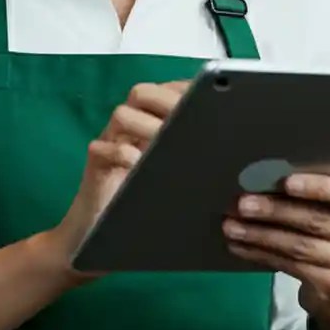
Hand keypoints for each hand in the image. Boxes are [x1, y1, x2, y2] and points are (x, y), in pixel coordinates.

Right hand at [45, 81, 189, 277]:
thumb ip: (193, 160)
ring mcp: (110, 144)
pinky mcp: (96, 166)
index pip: (166, 92)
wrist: (99, 239)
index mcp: (150, 125)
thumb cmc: (146, 208)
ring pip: (122, 115)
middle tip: (188, 117)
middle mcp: (129, 129)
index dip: (184, 90)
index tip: (208, 96)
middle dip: (167, 100)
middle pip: (142, 93)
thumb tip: (233, 148)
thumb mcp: (175, 180)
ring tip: (166, 143)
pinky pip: (103, 148)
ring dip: (147, 126)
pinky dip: (122, 152)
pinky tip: (138, 163)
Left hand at [223, 174, 329, 329]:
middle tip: (241, 203)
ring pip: (300, 246)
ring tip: (231, 225)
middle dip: (275, 210)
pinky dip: (262, 254)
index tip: (285, 181)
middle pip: (318, 220)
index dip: (318, 187)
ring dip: (260, 235)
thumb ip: (320, 196)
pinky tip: (240, 246)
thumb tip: (265, 177)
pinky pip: (293, 266)